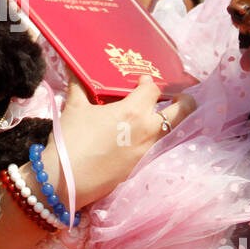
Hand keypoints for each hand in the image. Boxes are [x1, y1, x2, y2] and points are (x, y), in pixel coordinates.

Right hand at [54, 76, 195, 207]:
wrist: (64, 181)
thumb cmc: (70, 139)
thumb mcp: (74, 108)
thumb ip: (78, 85)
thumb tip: (73, 67)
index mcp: (133, 111)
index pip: (153, 89)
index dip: (147, 82)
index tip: (140, 81)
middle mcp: (146, 130)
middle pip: (181, 112)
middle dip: (184, 101)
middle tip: (178, 96)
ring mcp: (145, 151)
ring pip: (169, 131)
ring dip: (166, 121)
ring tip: (154, 115)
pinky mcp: (138, 167)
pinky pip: (153, 147)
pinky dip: (151, 138)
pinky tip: (135, 137)